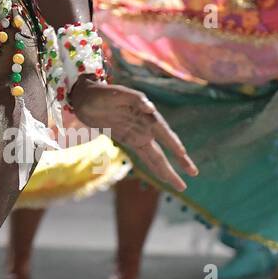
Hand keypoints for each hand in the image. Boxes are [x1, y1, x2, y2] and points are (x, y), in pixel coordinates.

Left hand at [69, 78, 197, 192]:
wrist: (84, 97)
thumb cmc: (102, 93)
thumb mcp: (117, 94)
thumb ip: (135, 100)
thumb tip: (151, 109)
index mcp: (145, 114)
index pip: (163, 131)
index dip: (172, 143)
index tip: (182, 154)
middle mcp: (145, 126)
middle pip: (165, 148)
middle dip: (179, 162)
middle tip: (193, 174)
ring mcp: (137, 134)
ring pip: (156, 156)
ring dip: (167, 170)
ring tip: (180, 185)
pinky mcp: (128, 140)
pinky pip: (143, 156)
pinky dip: (153, 166)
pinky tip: (161, 175)